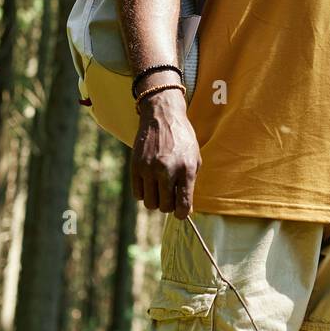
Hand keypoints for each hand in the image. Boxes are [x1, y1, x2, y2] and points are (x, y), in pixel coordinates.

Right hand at [130, 89, 200, 217]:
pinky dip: (144, 192)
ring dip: (156, 200)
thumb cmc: (182, 139)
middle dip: (169, 205)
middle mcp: (167, 170)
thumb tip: (186, 209)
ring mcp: (149, 169)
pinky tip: (150, 182)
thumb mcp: (194, 158)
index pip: (183, 205)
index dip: (182, 213)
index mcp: (186, 169)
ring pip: (150, 203)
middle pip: (165, 207)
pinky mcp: (135, 166)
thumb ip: (190, 184)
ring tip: (160, 188)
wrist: (162, 117)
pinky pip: (137, 194)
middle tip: (170, 195)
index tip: (181, 212)